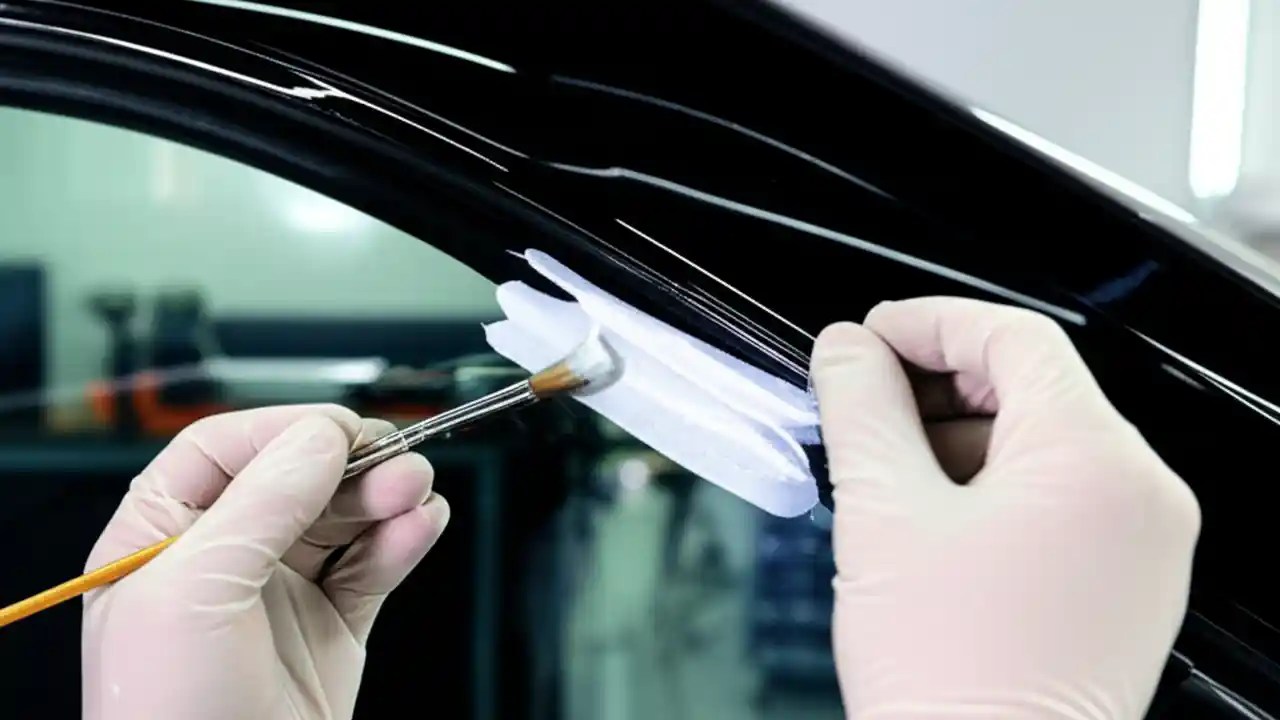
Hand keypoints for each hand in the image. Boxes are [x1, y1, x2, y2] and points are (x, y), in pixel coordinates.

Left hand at [82, 405, 449, 719]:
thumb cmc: (165, 716)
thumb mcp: (194, 593)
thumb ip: (261, 504)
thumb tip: (317, 438)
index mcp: (163, 537)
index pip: (224, 451)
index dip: (283, 432)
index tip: (336, 432)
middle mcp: (223, 558)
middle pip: (298, 479)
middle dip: (353, 467)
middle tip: (399, 462)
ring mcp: (282, 593)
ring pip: (345, 519)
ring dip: (386, 499)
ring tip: (417, 493)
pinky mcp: (332, 629)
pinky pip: (373, 569)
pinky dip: (403, 544)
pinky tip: (421, 528)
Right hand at [811, 298, 1198, 719]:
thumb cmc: (950, 674)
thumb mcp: (883, 511)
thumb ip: (859, 406)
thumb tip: (846, 349)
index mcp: (1094, 462)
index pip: (1014, 339)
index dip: (929, 323)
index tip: (870, 337)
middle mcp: (1140, 495)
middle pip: (1032, 388)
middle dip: (937, 387)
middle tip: (864, 404)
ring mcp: (1142, 543)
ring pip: (1042, 443)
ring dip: (959, 440)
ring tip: (888, 479)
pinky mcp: (1126, 583)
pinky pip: (1060, 497)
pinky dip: (992, 487)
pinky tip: (931, 520)